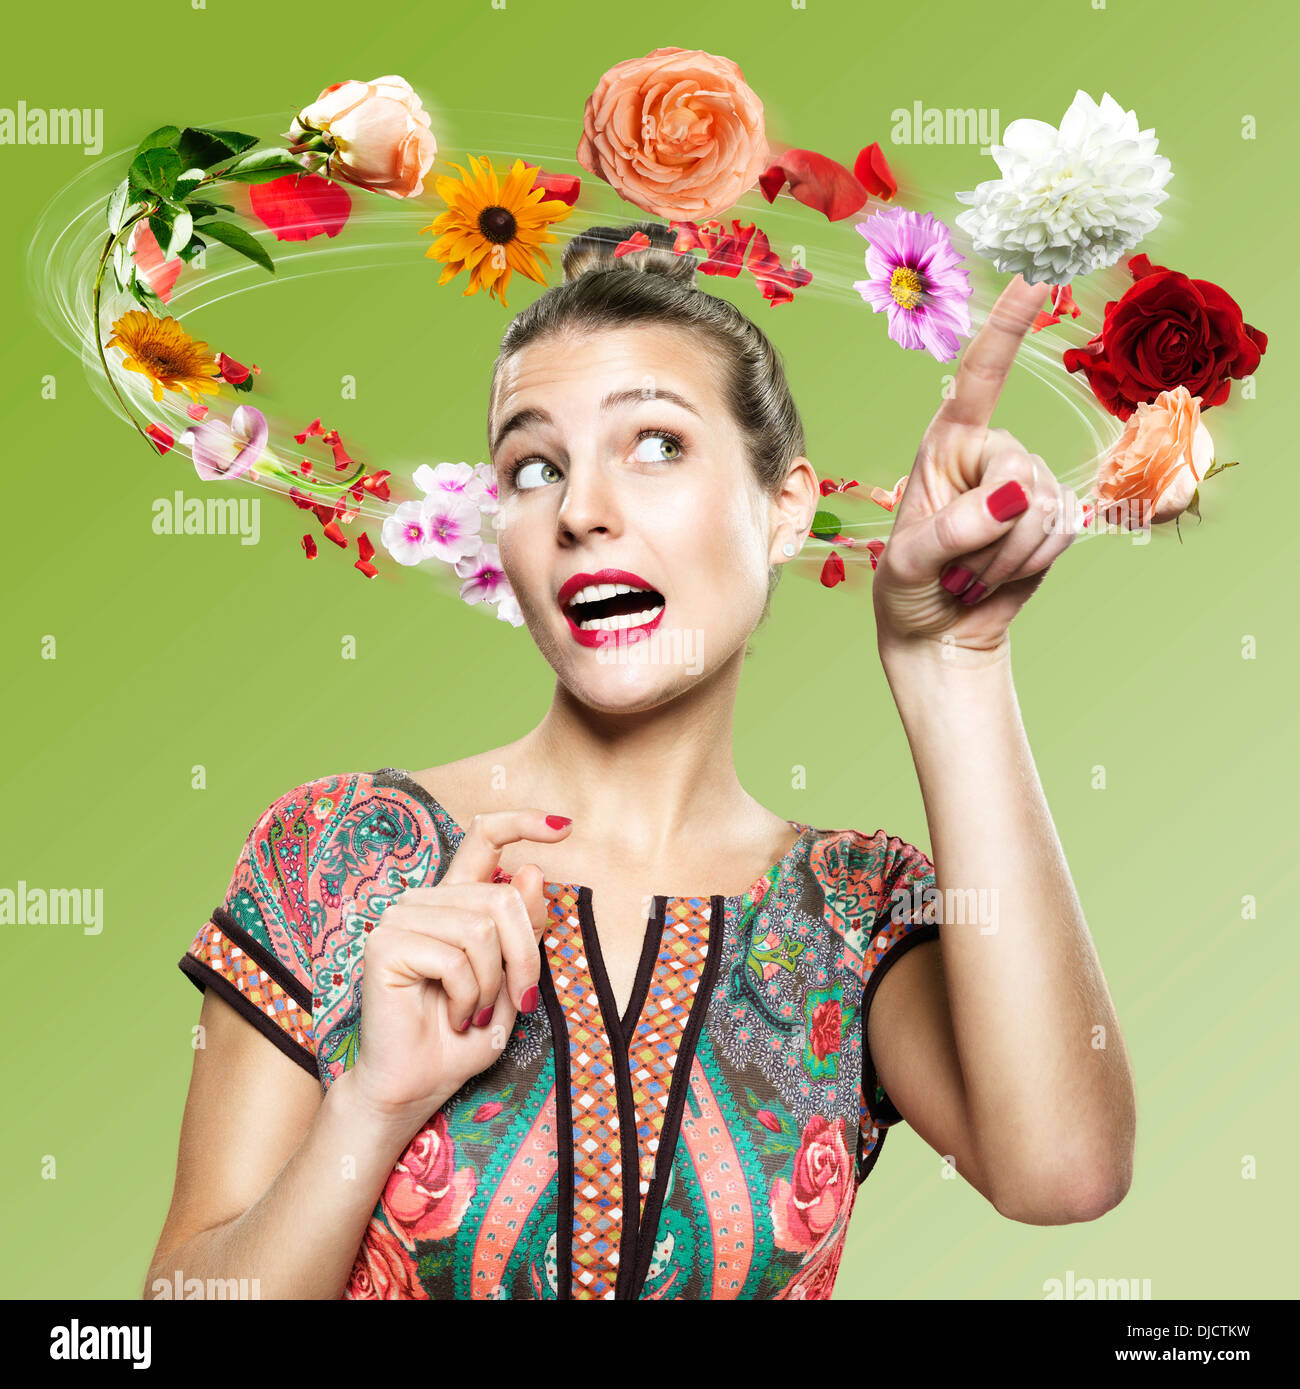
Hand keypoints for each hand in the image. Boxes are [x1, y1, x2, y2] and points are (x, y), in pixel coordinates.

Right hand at [348, 809, 569, 1131]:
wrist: (418, 1085)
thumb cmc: (463, 1036)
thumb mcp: (514, 980)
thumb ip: (525, 929)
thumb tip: (532, 870)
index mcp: (455, 901)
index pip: (484, 838)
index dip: (522, 823)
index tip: (565, 827)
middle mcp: (425, 901)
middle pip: (502, 897)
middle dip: (525, 956)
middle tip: (518, 999)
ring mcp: (400, 918)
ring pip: (482, 928)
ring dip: (493, 984)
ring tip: (476, 1011)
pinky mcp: (384, 944)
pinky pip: (454, 957)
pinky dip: (469, 996)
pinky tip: (454, 1016)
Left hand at [872, 275, 1085, 661]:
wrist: (938, 632)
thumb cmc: (908, 588)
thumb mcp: (910, 561)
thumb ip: (955, 528)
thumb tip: (1015, 496)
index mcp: (945, 443)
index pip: (980, 377)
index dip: (1009, 327)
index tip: (1038, 277)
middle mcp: (989, 453)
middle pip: (1018, 469)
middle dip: (991, 530)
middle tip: (956, 567)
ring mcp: (1026, 485)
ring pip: (1044, 510)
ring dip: (1006, 557)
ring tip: (968, 576)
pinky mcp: (1054, 519)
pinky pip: (1063, 533)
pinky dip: (1028, 565)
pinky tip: (997, 577)